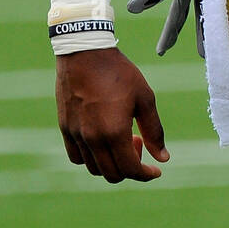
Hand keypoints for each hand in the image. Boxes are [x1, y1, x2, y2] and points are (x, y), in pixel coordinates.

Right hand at [56, 47, 168, 182]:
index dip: (145, 175)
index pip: (130, 170)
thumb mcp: (144, 98)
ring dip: (111, 163)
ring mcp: (76, 135)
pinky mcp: (65, 128)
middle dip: (130, 169)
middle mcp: (92, 138)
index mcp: (114, 132)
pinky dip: (91, 158)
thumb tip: (163, 158)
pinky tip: (101, 140)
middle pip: (112, 174)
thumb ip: (154, 131)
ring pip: (94, 168)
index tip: (155, 171)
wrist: (85, 53)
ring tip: (121, 139)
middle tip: (138, 145)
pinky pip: (77, 157)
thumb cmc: (119, 73)